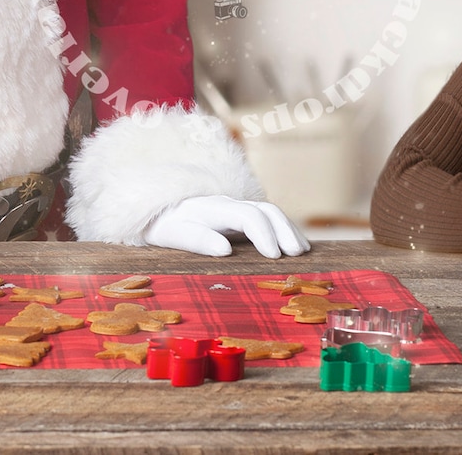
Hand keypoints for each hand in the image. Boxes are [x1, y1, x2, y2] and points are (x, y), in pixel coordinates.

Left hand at [142, 195, 309, 257]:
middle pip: (266, 210)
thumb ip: (198, 240)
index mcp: (215, 208)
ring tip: (303, 251)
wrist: (158, 212)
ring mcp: (236, 209)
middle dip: (284, 230)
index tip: (274, 257)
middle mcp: (230, 205)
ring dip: (288, 230)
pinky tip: (294, 246)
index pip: (248, 215)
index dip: (265, 234)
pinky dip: (283, 231)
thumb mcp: (174, 235)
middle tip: (297, 254)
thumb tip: (225, 249)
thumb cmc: (165, 227)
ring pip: (270, 213)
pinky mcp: (239, 218)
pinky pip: (266, 219)